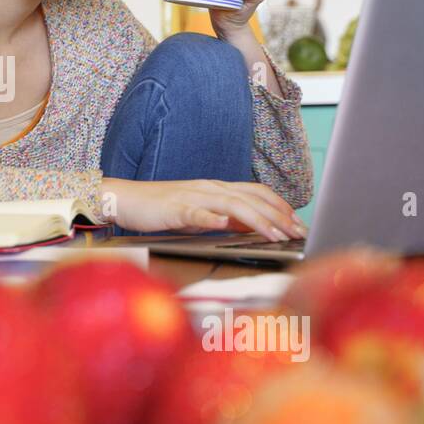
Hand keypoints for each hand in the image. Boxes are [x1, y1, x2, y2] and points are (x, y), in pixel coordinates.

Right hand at [100, 176, 306, 238]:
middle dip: (279, 216)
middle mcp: (210, 188)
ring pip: (232, 204)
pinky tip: (225, 225)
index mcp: (216, 189)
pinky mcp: (175, 209)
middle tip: (298, 232)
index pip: (257, 192)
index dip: (280, 205)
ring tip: (276, 235)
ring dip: (258, 219)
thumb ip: (224, 218)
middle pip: (252, 198)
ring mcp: (193, 197)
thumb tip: (250, 226)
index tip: (298, 222)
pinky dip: (213, 218)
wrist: (125, 199)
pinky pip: (196, 213)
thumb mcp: (199, 214)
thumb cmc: (160, 209)